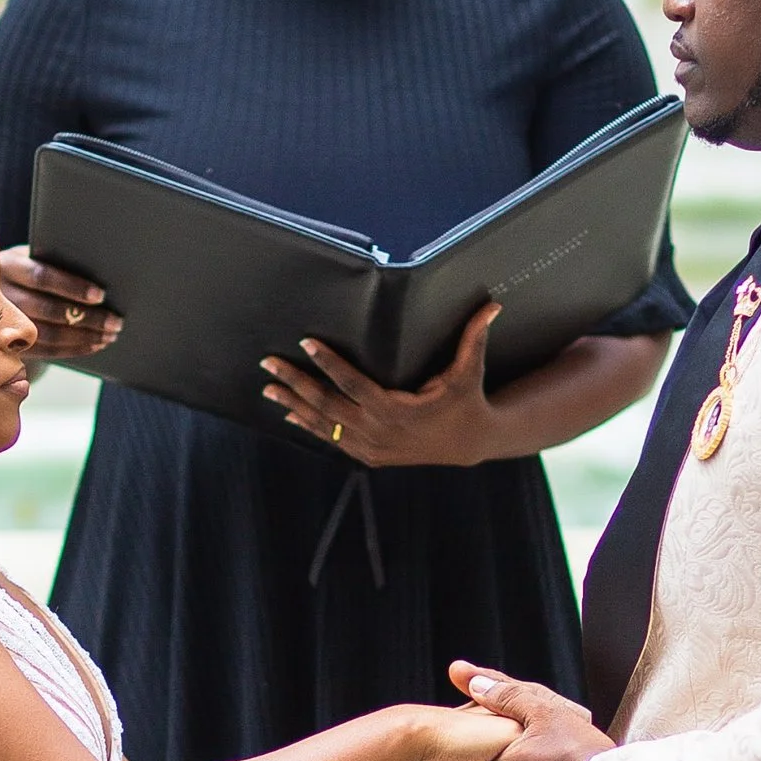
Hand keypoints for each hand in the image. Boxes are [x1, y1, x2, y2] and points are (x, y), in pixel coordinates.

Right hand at [0, 245, 122, 360]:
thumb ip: (57, 263)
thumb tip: (101, 273)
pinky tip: (94, 345)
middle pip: (48, 309)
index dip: (72, 287)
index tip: (101, 295)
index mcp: (9, 264)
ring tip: (109, 335)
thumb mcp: (34, 258)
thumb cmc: (28, 268)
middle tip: (116, 322)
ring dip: (84, 337)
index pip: (42, 277)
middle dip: (86, 317)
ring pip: (48, 335)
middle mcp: (0, 295)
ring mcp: (2, 323)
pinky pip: (45, 351)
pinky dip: (73, 349)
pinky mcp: (9, 345)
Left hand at [260, 299, 504, 466]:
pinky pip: (332, 439)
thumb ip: (474, 338)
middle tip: (269, 363)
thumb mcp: (469, 372)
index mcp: (395, 409)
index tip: (307, 343)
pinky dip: (309, 425)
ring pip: (324, 424)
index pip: (353, 383)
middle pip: (328, 404)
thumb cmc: (466, 401)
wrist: (468, 444)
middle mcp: (377, 431)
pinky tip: (288, 411)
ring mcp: (370, 446)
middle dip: (296, 382)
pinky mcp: (368, 455)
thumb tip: (492, 305)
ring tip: (268, 387)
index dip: (328, 363)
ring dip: (294, 404)